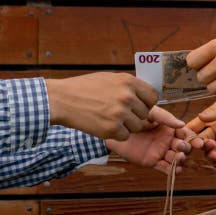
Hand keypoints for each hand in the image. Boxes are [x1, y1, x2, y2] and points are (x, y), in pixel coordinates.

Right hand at [46, 72, 162, 140]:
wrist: (62, 99)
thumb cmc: (84, 88)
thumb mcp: (109, 78)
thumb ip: (128, 87)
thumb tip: (146, 96)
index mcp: (128, 81)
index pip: (153, 96)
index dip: (147, 103)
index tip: (139, 106)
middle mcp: (127, 97)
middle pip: (145, 114)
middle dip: (135, 116)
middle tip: (119, 113)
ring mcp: (120, 114)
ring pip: (137, 127)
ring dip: (126, 126)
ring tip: (110, 118)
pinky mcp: (111, 129)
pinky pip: (125, 136)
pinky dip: (116, 134)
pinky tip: (104, 125)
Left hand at [107, 107, 194, 173]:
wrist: (116, 129)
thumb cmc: (133, 117)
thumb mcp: (151, 113)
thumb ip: (166, 118)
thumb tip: (182, 124)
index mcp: (170, 128)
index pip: (186, 134)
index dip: (194, 139)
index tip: (200, 142)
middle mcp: (168, 141)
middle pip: (183, 147)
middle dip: (186, 148)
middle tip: (181, 147)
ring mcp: (161, 152)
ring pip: (176, 158)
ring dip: (180, 159)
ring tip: (179, 157)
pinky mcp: (152, 162)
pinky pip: (165, 168)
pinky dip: (171, 170)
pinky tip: (176, 169)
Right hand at [186, 91, 215, 164]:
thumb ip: (215, 111)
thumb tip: (200, 117)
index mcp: (212, 118)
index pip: (195, 127)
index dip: (188, 132)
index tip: (179, 137)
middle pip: (202, 141)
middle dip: (197, 145)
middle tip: (197, 147)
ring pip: (212, 151)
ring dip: (209, 154)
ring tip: (211, 154)